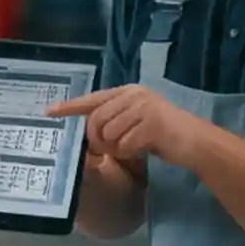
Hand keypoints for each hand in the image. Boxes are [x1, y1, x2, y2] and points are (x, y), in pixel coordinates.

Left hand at [46, 85, 211, 167]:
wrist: (195, 141)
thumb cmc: (164, 134)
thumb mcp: (136, 121)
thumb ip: (114, 120)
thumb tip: (89, 133)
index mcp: (129, 92)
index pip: (93, 99)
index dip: (70, 107)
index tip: (49, 112)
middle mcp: (134, 95)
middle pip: (96, 121)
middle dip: (99, 140)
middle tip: (112, 149)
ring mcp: (143, 108)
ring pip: (108, 135)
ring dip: (117, 148)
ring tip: (134, 147)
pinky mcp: (151, 124)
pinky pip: (125, 145)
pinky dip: (131, 153)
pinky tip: (145, 148)